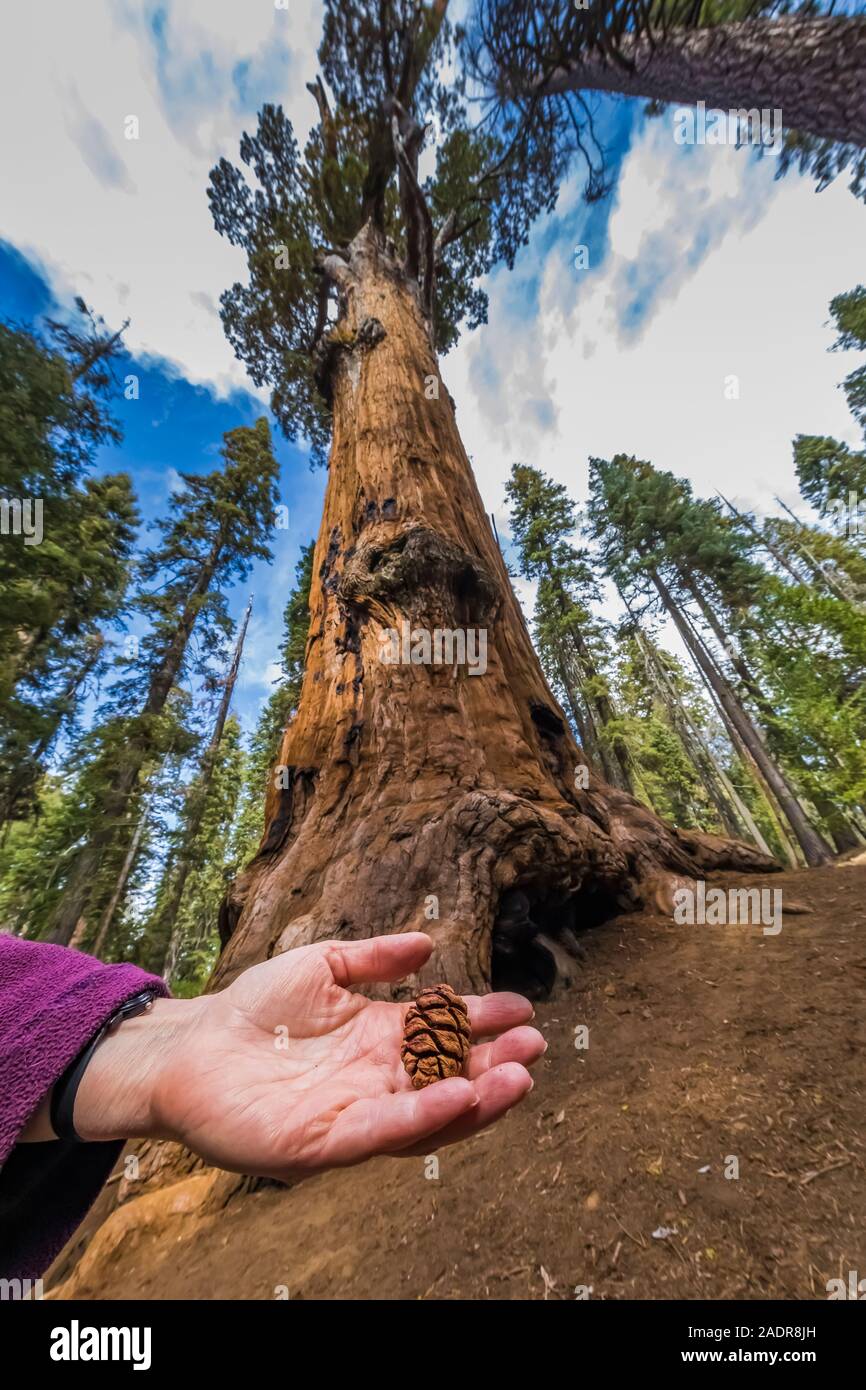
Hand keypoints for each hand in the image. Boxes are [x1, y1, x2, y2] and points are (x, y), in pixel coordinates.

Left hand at [73, 933, 545, 1180]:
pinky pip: (381, 1134)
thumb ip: (373, 957)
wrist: (189, 1047)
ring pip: (426, 1116)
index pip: (445, 1034)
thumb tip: (428, 943)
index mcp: (379, 1039)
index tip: (523, 1010)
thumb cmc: (252, 1010)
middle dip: (494, 1066)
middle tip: (533, 1048)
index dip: (484, 1023)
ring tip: (516, 1079)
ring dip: (475, 1100)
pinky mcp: (323, 1143)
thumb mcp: (320, 966)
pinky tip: (456, 1095)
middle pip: (448, 1079)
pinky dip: (421, 1117)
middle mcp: (375, 1081)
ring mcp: (353, 1114)